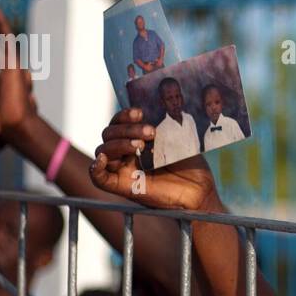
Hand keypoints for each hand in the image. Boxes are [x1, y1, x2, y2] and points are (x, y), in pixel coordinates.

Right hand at [90, 108, 215, 210]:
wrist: (199, 190)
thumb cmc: (190, 164)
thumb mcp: (176, 138)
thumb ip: (162, 123)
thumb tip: (155, 105)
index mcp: (135, 139)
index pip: (118, 122)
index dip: (124, 115)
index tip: (141, 112)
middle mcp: (126, 154)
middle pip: (109, 134)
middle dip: (127, 129)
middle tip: (152, 132)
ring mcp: (123, 169)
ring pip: (103, 150)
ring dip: (120, 143)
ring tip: (142, 145)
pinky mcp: (123, 187)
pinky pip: (99, 178)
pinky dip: (95, 168)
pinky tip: (102, 159)